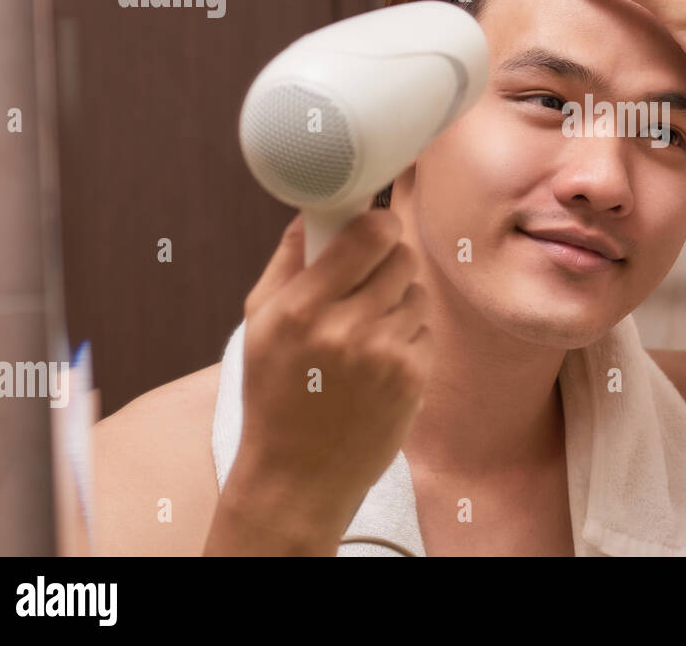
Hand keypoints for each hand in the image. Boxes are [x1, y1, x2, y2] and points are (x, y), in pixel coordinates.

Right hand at [227, 211, 433, 540]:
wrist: (298, 476)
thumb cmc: (274, 393)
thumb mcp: (260, 323)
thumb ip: (289, 260)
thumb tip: (317, 210)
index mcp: (301, 308)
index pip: (368, 233)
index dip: (378, 222)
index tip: (373, 227)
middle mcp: (345, 328)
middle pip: (401, 256)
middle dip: (388, 260)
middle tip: (369, 279)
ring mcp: (384, 354)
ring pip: (417, 291)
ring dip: (399, 299)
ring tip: (368, 328)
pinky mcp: (413, 377)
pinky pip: (425, 328)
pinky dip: (408, 335)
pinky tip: (380, 360)